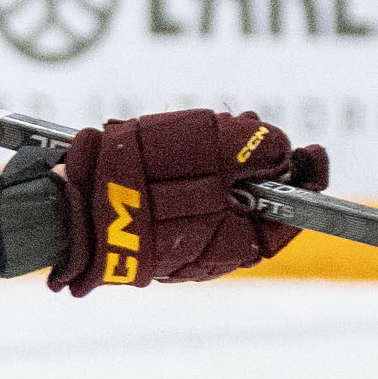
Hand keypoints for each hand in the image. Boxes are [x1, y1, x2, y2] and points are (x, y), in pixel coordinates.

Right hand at [47, 109, 330, 294]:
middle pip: (248, 206)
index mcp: (227, 246)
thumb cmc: (137, 182)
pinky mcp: (141, 228)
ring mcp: (170, 244)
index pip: (281, 220)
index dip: (303, 184)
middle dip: (259, 164)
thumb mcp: (206, 153)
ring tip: (224, 125)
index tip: (313, 154)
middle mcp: (203, 253)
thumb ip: (251, 150)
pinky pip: (176, 200)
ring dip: (222, 160)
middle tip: (256, 125)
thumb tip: (286, 151)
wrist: (64, 210)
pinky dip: (186, 170)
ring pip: (212, 199)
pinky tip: (178, 142)